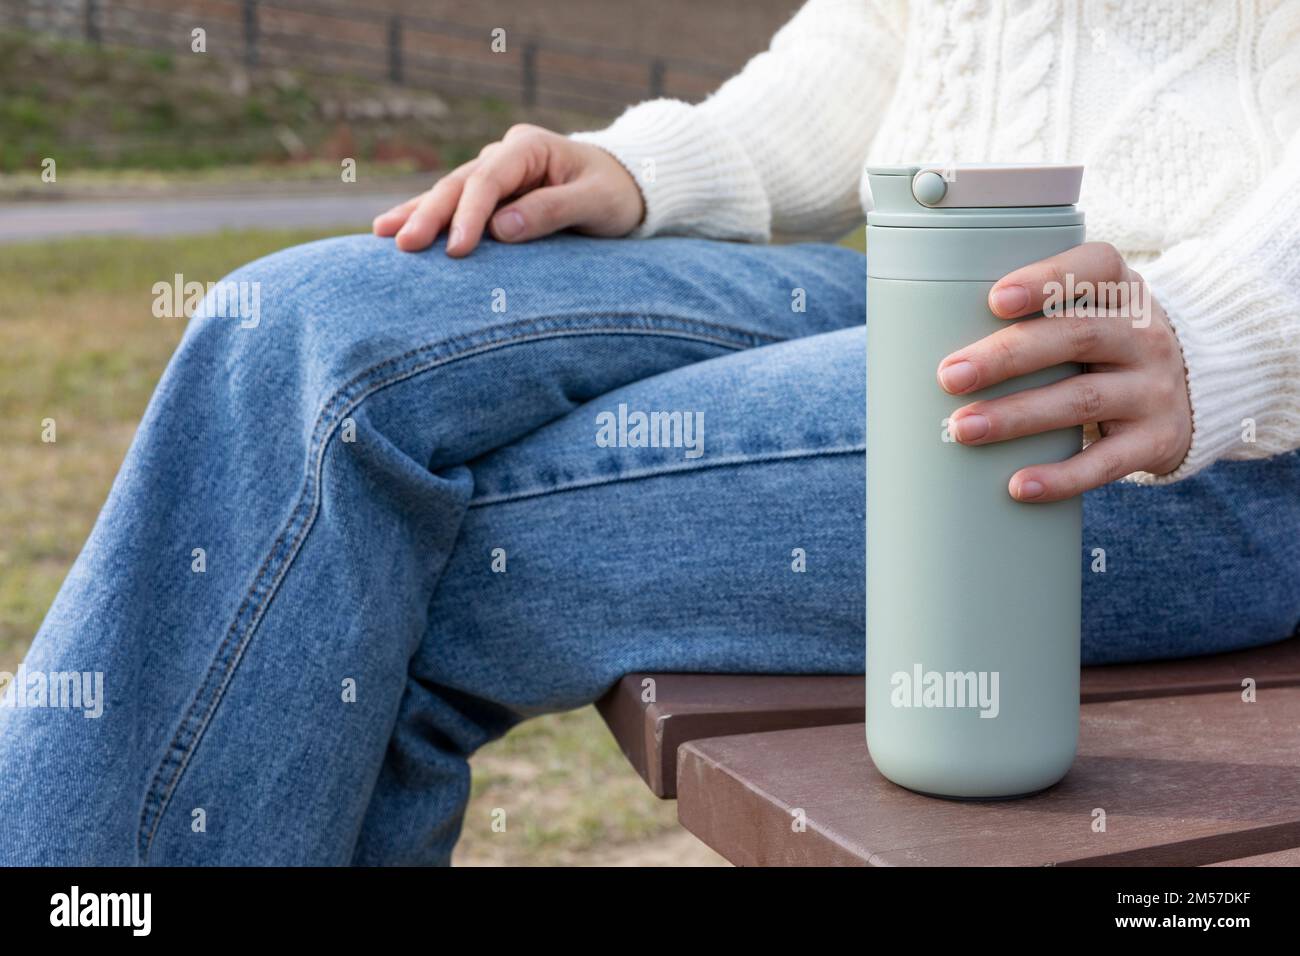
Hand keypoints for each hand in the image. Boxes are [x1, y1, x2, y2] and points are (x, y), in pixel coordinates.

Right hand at [373, 124, 644, 255]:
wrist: (627, 185)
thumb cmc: (616, 193)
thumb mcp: (596, 202)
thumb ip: (552, 211)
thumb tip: (501, 229)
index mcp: (529, 147)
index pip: (488, 180)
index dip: (470, 215)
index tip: (458, 250)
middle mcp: (504, 155)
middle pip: (459, 185)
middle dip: (430, 215)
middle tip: (404, 246)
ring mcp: (495, 172)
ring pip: (448, 193)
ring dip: (417, 215)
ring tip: (383, 236)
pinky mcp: (492, 195)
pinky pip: (454, 206)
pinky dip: (427, 218)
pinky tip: (393, 230)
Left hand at [937, 241, 1191, 501]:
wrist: (1194, 394)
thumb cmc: (1105, 348)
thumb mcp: (1091, 314)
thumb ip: (1035, 315)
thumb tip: (921, 340)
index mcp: (1122, 290)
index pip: (1095, 268)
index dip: (1045, 280)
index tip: (994, 299)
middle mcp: (1145, 333)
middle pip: (1074, 337)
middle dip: (1006, 357)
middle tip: (949, 376)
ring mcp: (1155, 388)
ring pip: (1082, 399)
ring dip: (1017, 416)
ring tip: (963, 428)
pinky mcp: (1157, 441)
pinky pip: (1106, 462)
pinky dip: (1061, 476)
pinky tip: (1018, 486)